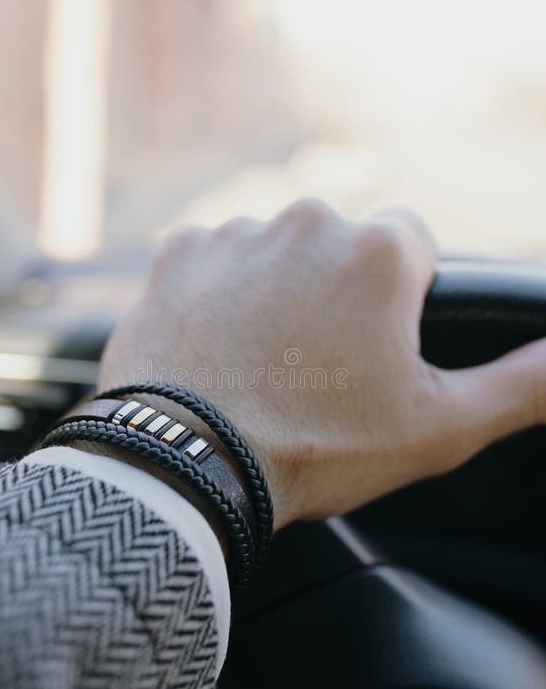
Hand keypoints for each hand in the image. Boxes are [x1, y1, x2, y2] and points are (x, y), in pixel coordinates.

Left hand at [100, 199, 545, 529]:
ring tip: (264, 365)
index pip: (414, 246)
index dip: (401, 303)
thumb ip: (524, 383)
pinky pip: (216, 263)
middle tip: (318, 369)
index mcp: (380, 251)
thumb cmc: (317, 447)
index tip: (374, 351)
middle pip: (343, 250)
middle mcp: (307, 221)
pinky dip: (220, 296)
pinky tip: (219, 350)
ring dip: (277, 294)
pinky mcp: (177, 254)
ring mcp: (236, 233)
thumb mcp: (441, 425)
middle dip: (337, 296)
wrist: (187, 467)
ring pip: (278, 254)